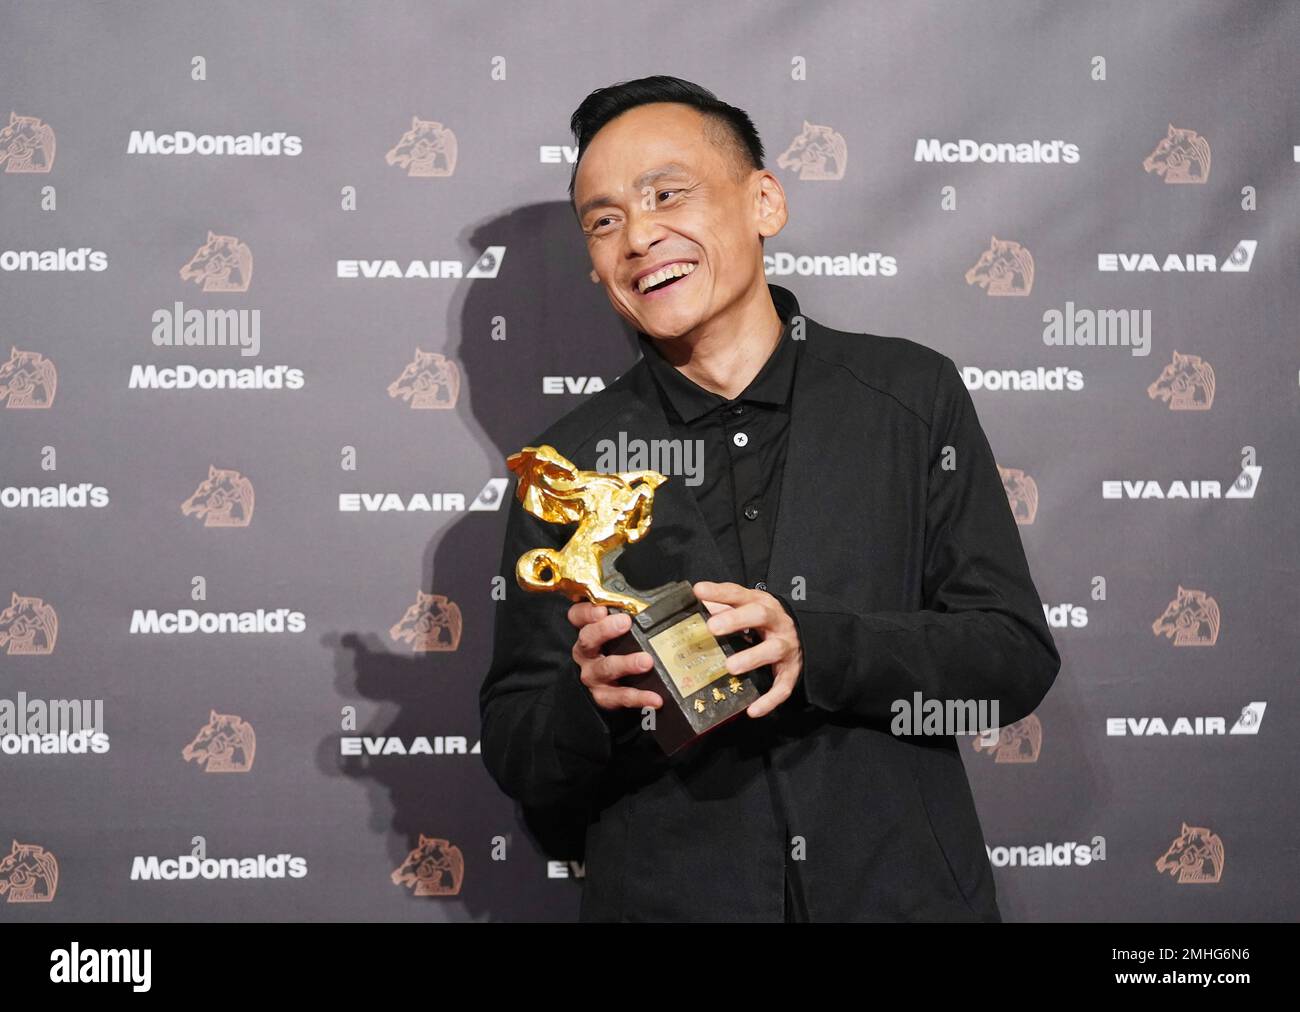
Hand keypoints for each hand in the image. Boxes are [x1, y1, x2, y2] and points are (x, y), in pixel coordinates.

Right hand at [568, 601, 663, 712]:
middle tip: (625, 623)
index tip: (602, 609)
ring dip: (626, 663)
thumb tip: (683, 594)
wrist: (615, 687)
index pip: (578, 616)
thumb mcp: (627, 630)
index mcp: (590, 630)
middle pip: (588, 639)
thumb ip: (641, 612)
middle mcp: (587, 653)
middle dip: (605, 630)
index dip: (586, 612)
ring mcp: (594, 675)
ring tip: (646, 661)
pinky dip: (638, 698)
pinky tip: (655, 698)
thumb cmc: (625, 649)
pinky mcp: (604, 697)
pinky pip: (619, 697)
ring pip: (605, 668)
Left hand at [692, 581, 802, 718]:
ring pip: (773, 650)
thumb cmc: (764, 622)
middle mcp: (776, 622)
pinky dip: (769, 700)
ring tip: (730, 667)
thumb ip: (721, 606)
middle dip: (736, 620)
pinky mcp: (791, 671)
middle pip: (759, 615)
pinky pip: (782, 687)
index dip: (719, 593)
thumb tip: (692, 603)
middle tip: (712, 627)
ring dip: (752, 658)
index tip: (698, 592)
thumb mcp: (746, 608)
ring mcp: (786, 647)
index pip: (738, 594)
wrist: (803, 635)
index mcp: (760, 603)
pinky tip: (752, 710)